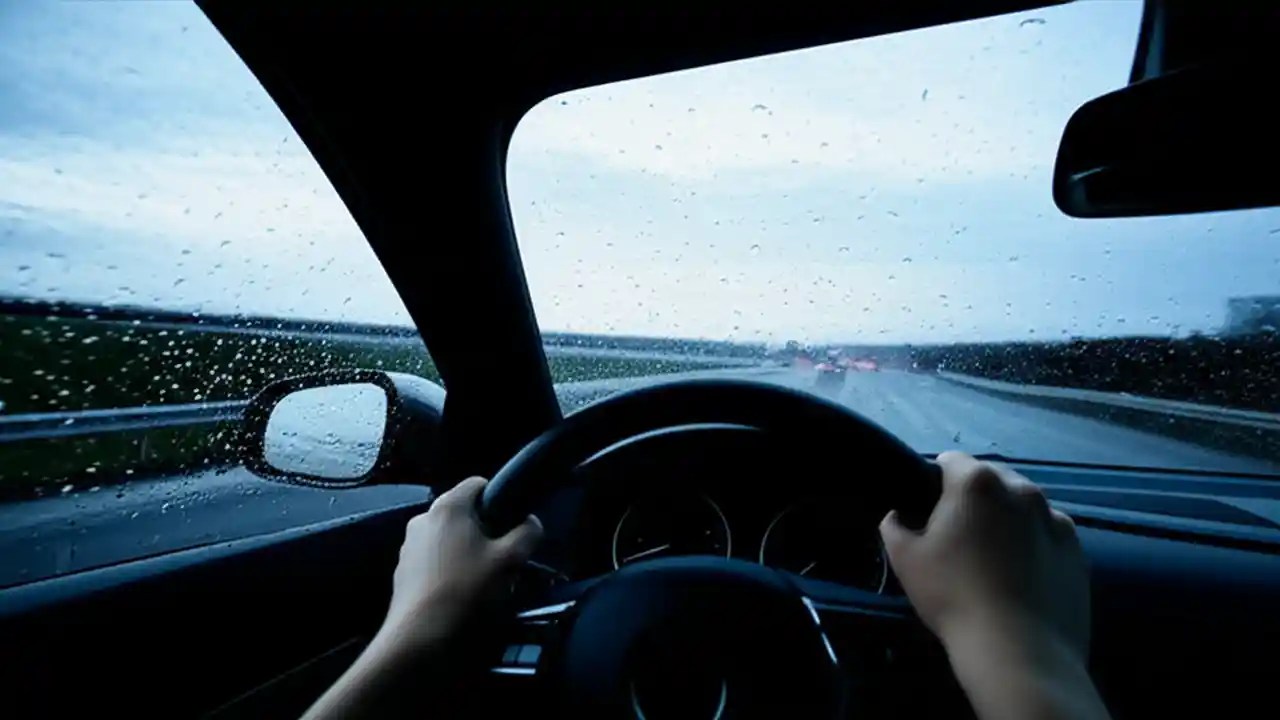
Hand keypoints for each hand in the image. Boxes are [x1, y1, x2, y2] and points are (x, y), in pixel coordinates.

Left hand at [380, 477, 542, 652]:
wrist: (420, 639)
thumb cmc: (467, 591)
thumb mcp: (510, 561)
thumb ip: (527, 533)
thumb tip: (531, 522)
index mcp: (448, 506)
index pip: (478, 483)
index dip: (500, 499)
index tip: (513, 526)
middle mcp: (423, 518)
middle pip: (464, 513)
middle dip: (485, 531)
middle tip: (503, 558)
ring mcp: (408, 546)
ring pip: (449, 538)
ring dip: (467, 552)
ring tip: (482, 582)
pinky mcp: (402, 572)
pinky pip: (434, 560)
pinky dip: (449, 570)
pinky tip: (460, 595)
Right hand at [880, 451, 1088, 665]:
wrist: (1019, 652)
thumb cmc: (954, 597)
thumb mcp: (905, 560)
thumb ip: (894, 526)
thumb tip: (898, 515)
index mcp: (977, 483)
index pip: (950, 461)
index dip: (935, 484)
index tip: (929, 516)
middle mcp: (1022, 489)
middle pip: (991, 480)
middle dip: (975, 499)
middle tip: (960, 540)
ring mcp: (1056, 519)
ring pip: (1023, 507)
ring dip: (1007, 520)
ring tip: (995, 561)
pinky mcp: (1078, 551)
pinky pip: (1048, 536)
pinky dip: (1035, 545)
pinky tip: (1023, 578)